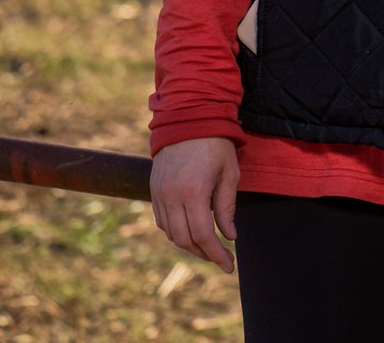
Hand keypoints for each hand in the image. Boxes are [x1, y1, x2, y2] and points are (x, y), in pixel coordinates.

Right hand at [150, 136, 239, 271]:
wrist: (187, 119)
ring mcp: (159, 194)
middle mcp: (171, 196)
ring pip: (171, 233)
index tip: (229, 265)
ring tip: (209, 248)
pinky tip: (191, 232)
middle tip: (222, 259)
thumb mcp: (229, 173)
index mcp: (193, 192)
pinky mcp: (153, 190)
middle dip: (204, 253)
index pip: (203, 234)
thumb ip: (227, 207)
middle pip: (184, 239)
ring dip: (189, 245)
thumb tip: (229, 236)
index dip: (216, 253)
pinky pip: (162, 221)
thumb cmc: (215, 144)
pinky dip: (176, 231)